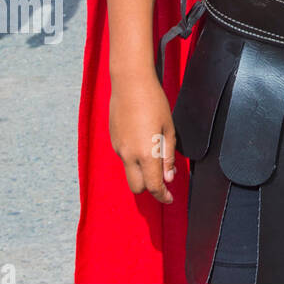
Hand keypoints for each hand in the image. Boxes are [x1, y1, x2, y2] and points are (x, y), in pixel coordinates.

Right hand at [109, 70, 175, 203]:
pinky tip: (144, 142)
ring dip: (142, 172)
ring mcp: (118, 149)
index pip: (154, 186)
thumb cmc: (154, 102)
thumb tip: (169, 177)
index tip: (170, 198)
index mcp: (146, 153)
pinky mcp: (113, 141)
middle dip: (150, 188)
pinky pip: (124, 158)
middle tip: (163, 180)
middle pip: (137, 187)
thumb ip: (168, 156)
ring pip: (130, 173)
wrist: (130, 84)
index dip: (163, 195)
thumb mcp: (168, 129)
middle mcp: (129, 155)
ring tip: (156, 156)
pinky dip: (135, 158)